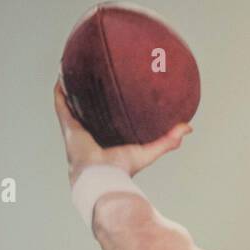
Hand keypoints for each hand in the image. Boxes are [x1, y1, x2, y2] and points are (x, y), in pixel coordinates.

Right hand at [53, 79, 190, 183]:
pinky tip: (62, 75)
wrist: (100, 177)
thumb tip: (188, 128)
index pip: (107, 122)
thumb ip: (168, 141)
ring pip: (73, 106)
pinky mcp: (67, 125)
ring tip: (75, 72)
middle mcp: (89, 134)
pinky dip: (60, 91)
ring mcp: (76, 130)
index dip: (109, 110)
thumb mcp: (148, 151)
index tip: (115, 95)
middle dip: (90, 97)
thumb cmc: (122, 169)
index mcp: (105, 140)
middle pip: (89, 112)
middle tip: (95, 78)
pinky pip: (61, 104)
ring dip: (73, 91)